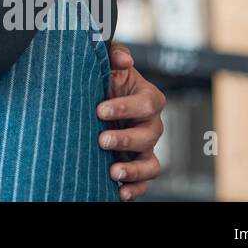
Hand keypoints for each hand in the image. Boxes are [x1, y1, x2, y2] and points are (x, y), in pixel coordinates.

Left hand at [96, 43, 165, 201]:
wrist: (96, 101)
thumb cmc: (105, 80)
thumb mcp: (109, 64)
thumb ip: (115, 55)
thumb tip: (124, 60)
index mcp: (148, 97)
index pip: (146, 103)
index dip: (125, 107)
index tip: (99, 110)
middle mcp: (151, 124)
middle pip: (149, 135)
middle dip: (125, 139)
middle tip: (101, 140)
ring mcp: (145, 147)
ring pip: (151, 163)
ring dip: (134, 169)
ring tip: (113, 171)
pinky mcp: (137, 165)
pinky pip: (145, 182)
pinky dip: (135, 189)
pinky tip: (119, 192)